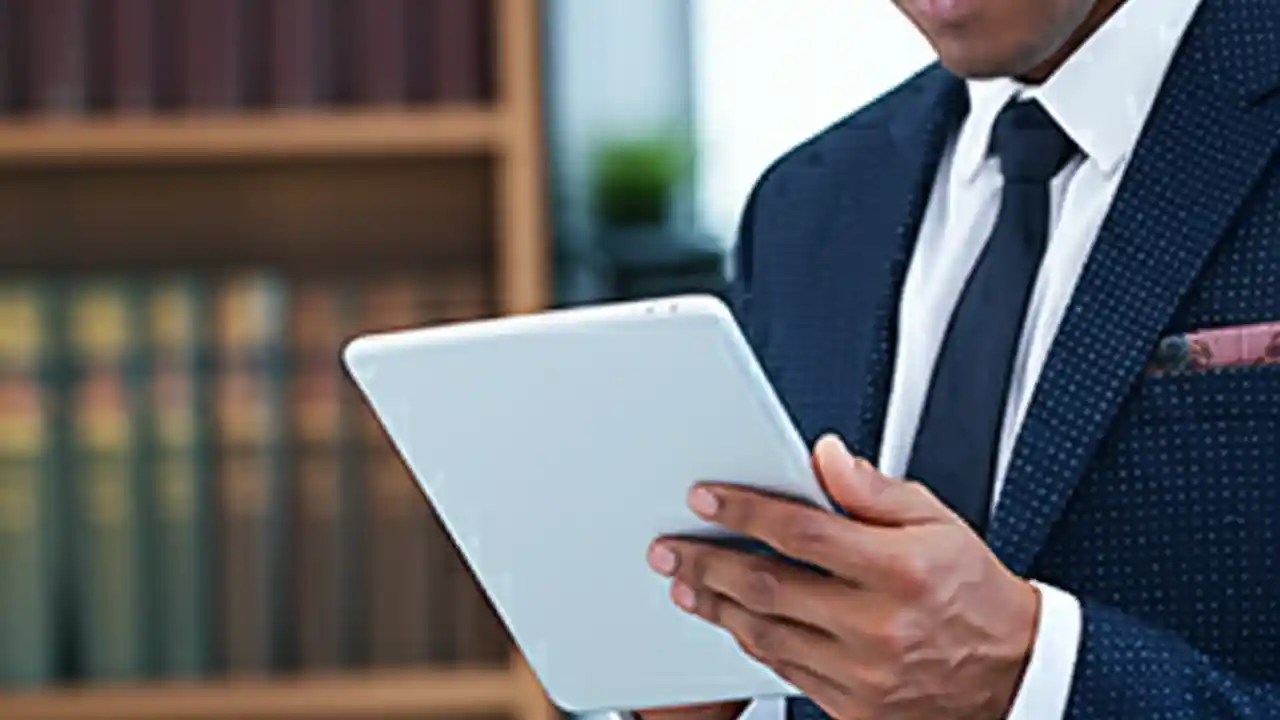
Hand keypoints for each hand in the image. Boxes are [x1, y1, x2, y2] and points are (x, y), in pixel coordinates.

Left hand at [647, 435, 1039, 718]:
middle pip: (768, 588)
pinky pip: (784, 673)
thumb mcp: (938, 521)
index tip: (705, 498)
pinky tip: (730, 619)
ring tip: (684, 583)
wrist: (1013, 672)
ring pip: (766, 635)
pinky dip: (750, 642)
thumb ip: (873, 489)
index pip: (801, 532)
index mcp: (900, 570)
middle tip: (670, 547)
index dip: (744, 511)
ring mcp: (865, 674)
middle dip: (707, 562)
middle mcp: (879, 626)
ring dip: (715, 606)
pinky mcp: (855, 708)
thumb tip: (824, 455)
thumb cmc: (972, 589)